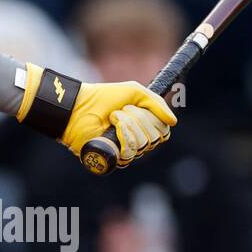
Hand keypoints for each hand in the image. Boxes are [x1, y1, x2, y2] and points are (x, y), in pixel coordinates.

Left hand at [61, 81, 175, 168]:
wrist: (78, 106)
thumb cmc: (103, 98)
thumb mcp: (135, 92)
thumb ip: (157, 103)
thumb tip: (173, 121)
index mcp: (142, 128)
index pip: (163, 131)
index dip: (154, 118)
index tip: (138, 106)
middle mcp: (136, 142)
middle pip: (156, 137)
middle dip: (139, 118)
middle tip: (121, 110)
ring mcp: (125, 152)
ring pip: (144, 143)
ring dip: (128, 124)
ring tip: (113, 117)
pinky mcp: (113, 159)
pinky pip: (130, 152)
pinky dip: (122, 134)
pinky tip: (110, 127)